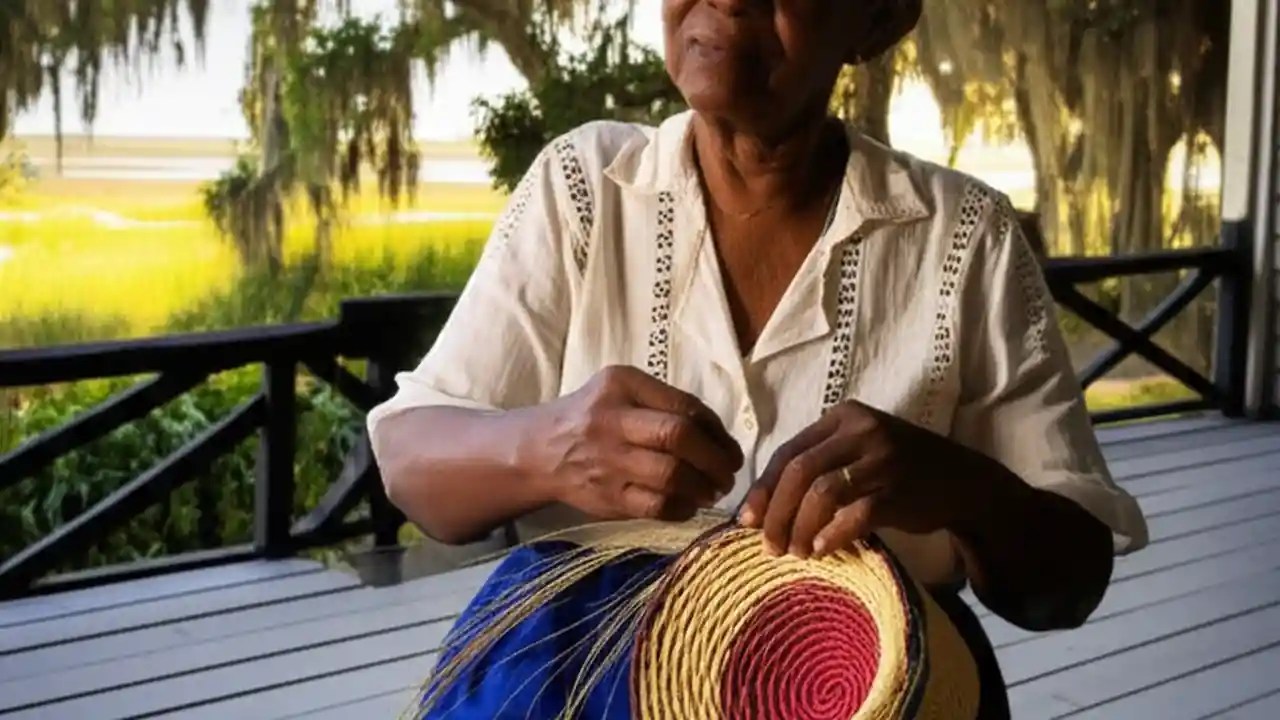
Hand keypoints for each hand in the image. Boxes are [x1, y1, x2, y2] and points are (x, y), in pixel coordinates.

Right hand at [532, 366, 743, 521]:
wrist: (541, 450)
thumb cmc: (594, 416)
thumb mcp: (621, 391)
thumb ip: (664, 403)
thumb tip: (718, 434)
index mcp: (622, 386)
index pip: (684, 406)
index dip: (717, 430)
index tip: (729, 446)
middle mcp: (613, 420)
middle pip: (677, 437)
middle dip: (716, 458)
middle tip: (729, 472)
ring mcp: (608, 462)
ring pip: (671, 476)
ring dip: (704, 487)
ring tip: (714, 490)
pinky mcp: (607, 498)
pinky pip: (656, 507)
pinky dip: (683, 508)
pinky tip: (689, 504)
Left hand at [738, 400, 962, 557]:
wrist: (963, 481)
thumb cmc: (897, 470)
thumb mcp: (856, 452)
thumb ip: (815, 468)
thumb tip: (759, 510)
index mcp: (843, 417)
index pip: (788, 452)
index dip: (763, 489)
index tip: (747, 521)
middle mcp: (862, 430)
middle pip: (799, 472)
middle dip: (777, 513)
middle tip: (769, 546)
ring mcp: (883, 459)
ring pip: (822, 493)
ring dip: (800, 528)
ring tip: (795, 552)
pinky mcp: (900, 490)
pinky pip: (855, 515)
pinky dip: (832, 535)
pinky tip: (822, 551)